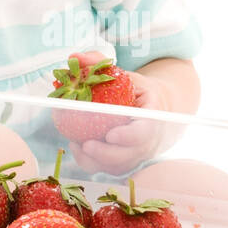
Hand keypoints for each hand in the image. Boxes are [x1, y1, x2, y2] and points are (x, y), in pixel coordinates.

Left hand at [63, 50, 171, 175]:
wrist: (152, 109)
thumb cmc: (136, 90)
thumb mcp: (124, 74)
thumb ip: (99, 63)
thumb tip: (74, 58)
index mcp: (153, 116)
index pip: (145, 131)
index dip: (128, 136)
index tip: (110, 135)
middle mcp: (148, 140)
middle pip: (130, 155)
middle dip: (106, 154)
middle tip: (85, 144)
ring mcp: (136, 155)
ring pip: (117, 167)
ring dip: (94, 160)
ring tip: (76, 145)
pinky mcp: (124, 163)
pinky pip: (107, 169)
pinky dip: (90, 162)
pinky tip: (77, 148)